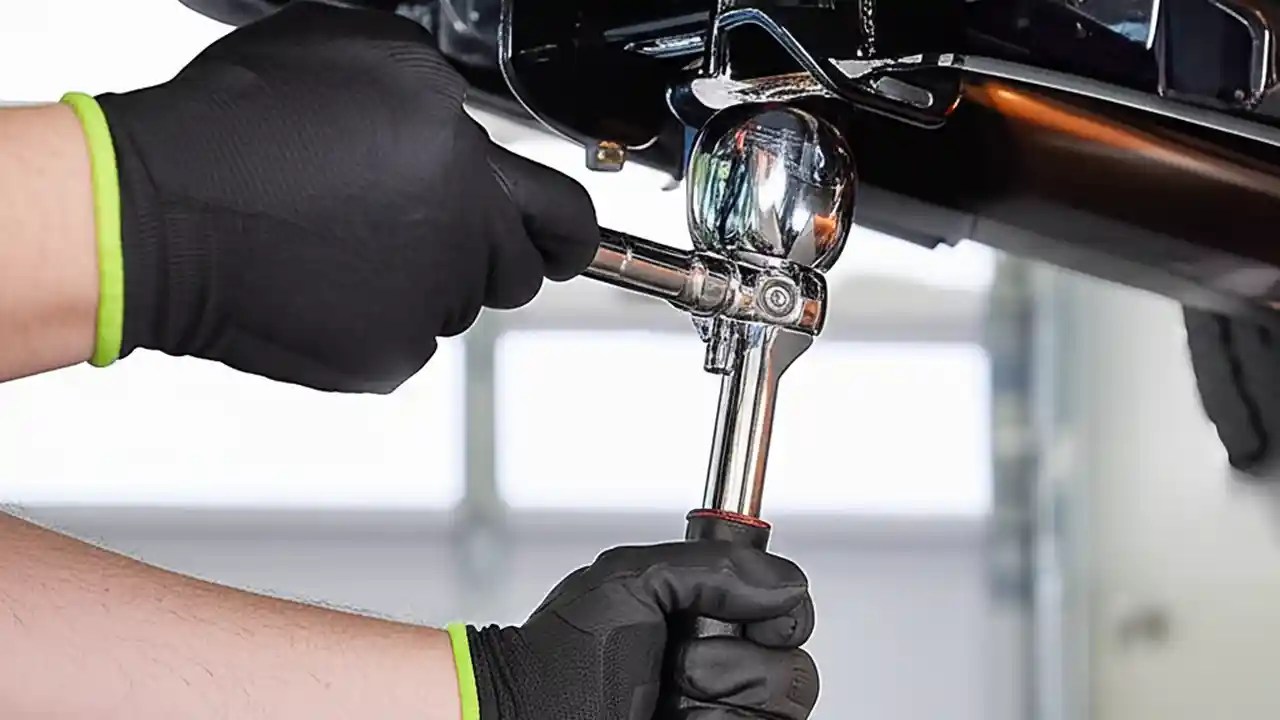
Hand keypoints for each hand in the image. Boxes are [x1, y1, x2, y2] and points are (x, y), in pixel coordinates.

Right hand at [83, 1, 597, 391]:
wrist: (154, 215)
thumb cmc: (236, 125)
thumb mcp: (351, 49)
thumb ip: (432, 89)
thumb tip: (459, 120)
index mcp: (460, 157)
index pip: (564, 214)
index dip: (570, 235)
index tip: (570, 248)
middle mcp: (459, 235)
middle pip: (514, 270)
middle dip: (479, 254)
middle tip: (411, 232)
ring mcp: (424, 302)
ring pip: (455, 305)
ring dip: (421, 281)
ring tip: (339, 243)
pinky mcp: (383, 355)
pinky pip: (405, 342)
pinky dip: (375, 320)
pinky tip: (321, 283)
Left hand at [458, 541, 819, 718]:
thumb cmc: (559, 658)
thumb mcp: (629, 581)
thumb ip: (714, 567)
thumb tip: (788, 585)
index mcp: (710, 626)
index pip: (793, 618)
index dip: (778, 618)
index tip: (742, 620)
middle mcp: (725, 678)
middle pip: (795, 676)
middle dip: (731, 670)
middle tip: (672, 667)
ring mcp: (717, 719)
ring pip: (775, 717)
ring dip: (711, 709)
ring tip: (657, 705)